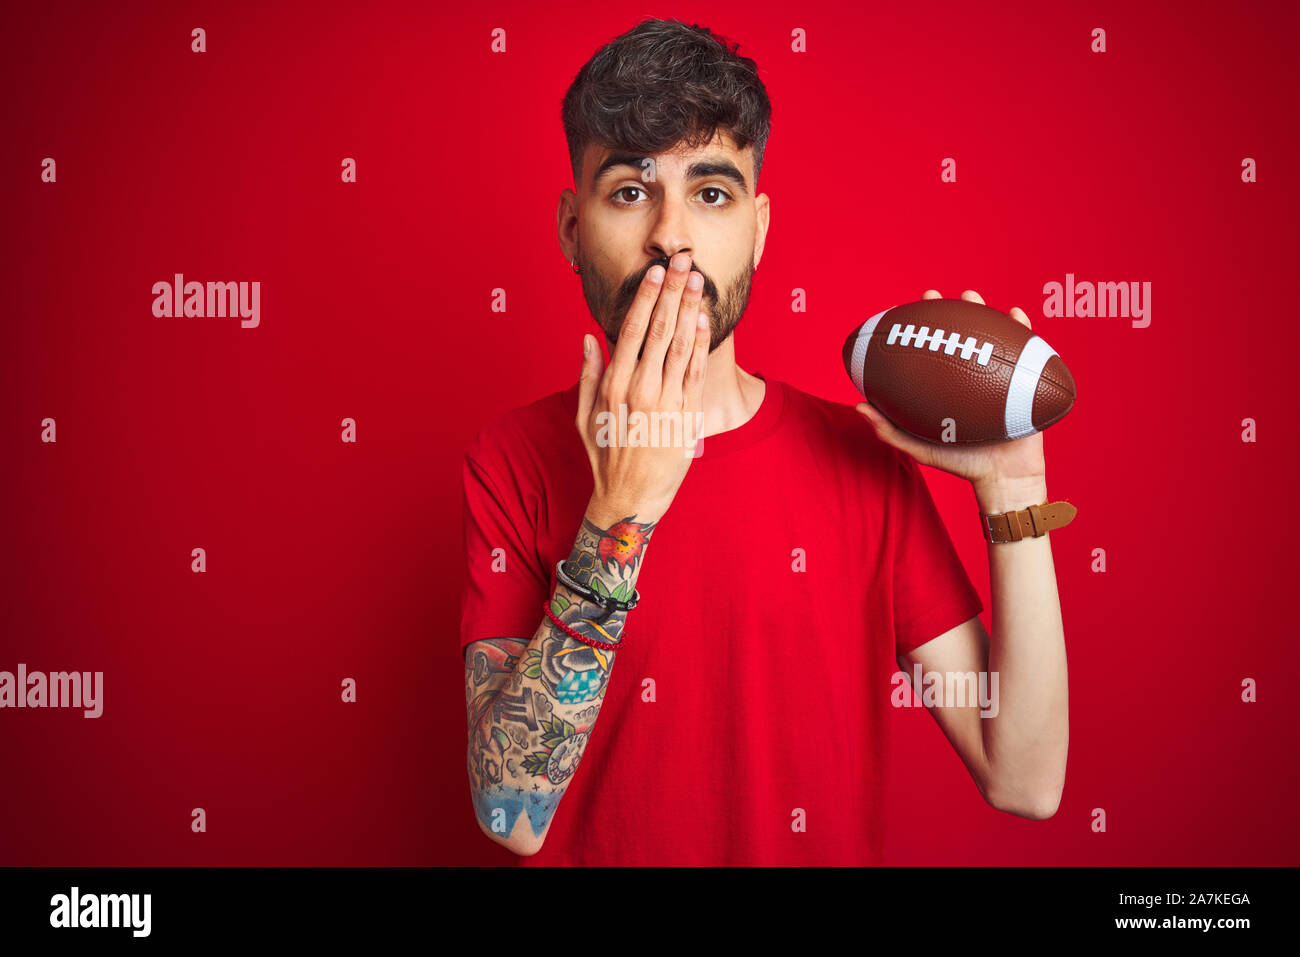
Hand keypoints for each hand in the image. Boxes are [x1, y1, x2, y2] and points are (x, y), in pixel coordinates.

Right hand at [576, 252, 710, 521]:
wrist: (631, 498)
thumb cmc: (606, 456)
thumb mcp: (585, 416)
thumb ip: (589, 375)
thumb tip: (589, 338)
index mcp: (614, 385)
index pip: (632, 330)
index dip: (646, 297)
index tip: (654, 272)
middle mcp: (641, 389)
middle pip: (660, 329)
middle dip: (672, 291)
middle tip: (682, 260)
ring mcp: (667, 402)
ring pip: (682, 345)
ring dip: (691, 308)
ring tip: (697, 280)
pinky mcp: (688, 416)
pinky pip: (697, 372)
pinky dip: (701, 343)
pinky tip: (704, 319)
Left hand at [854, 289, 1047, 509]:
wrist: (1002, 479)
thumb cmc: (959, 463)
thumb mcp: (919, 447)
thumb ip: (889, 430)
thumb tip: (858, 405)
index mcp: (947, 383)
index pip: (932, 347)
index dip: (919, 324)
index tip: (906, 306)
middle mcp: (971, 374)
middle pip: (962, 333)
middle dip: (950, 308)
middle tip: (937, 295)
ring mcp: (999, 375)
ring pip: (993, 335)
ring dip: (983, 310)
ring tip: (973, 297)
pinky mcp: (1026, 380)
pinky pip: (1029, 350)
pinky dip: (1024, 330)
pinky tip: (1017, 316)